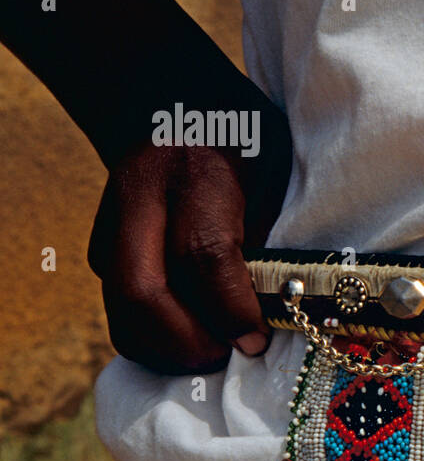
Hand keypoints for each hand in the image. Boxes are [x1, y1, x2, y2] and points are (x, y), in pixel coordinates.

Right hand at [88, 116, 291, 374]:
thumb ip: (273, 231)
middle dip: (189, 342)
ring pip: (123, 312)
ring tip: (216, 357)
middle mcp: (140, 198)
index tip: (257, 340)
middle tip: (232, 357)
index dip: (230, 307)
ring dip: (168, 351)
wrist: (170, 102)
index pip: (202, 253)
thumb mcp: (277, 165)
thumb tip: (286, 308)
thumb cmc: (245, 139)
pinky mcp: (100, 251)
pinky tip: (193, 345)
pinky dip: (154, 343)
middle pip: (143, 291)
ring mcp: (110, 225)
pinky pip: (120, 313)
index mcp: (195, 170)